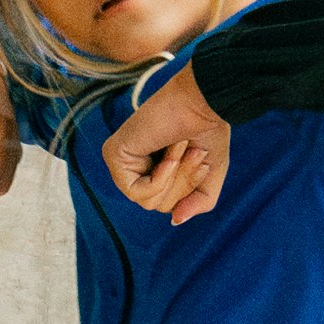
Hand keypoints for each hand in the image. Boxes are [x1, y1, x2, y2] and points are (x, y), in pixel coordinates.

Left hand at [103, 73, 231, 221]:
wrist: (203, 102)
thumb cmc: (207, 131)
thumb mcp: (209, 176)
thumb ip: (197, 203)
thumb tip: (175, 221)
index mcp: (152, 170)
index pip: (166, 204)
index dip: (189, 188)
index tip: (200, 154)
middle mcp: (134, 166)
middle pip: (157, 205)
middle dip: (182, 183)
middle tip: (193, 151)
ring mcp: (121, 161)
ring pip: (148, 202)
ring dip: (175, 178)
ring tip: (180, 148)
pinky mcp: (114, 155)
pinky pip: (138, 192)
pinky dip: (161, 177)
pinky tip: (168, 154)